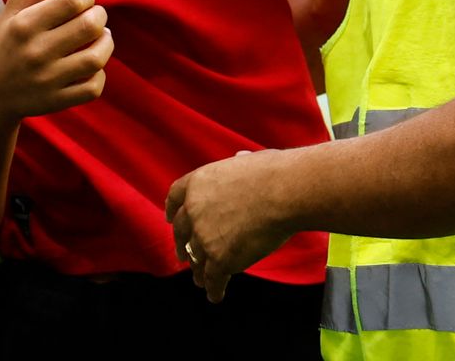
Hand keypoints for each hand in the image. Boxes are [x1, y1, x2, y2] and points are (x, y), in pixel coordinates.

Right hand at [0, 0, 111, 122]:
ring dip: (106, 44)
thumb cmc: (5, 43)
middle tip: (95, 18)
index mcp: (24, 24)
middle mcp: (35, 52)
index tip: (82, 1)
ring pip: (95, 58)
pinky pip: (92, 88)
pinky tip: (92, 65)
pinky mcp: (56, 101)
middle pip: (89, 26)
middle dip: (100, 16)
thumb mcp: (13, 10)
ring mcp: (47, 79)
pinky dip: (100, 74)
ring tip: (101, 38)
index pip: (72, 0)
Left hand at [166, 149, 293, 302]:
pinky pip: (212, 279)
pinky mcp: (219, 259)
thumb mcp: (247, 161)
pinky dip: (214, 289)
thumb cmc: (272, 173)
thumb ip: (237, 165)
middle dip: (182, 245)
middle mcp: (194, 210)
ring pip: (196, 259)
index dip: (172, 211)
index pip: (175, 198)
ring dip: (198, 271)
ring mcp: (204, 237)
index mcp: (197, 183)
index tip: (171, 219)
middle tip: (184, 255)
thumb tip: (241, 159)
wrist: (283, 192)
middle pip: (181, 232)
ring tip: (201, 280)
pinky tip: (215, 295)